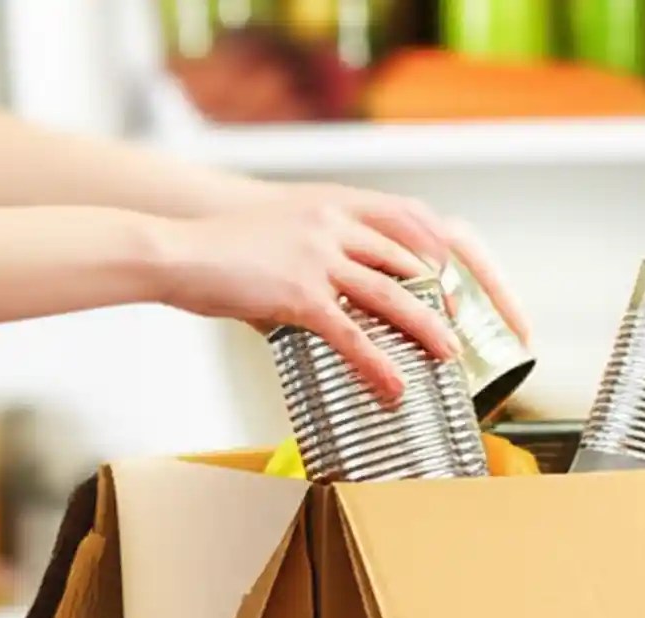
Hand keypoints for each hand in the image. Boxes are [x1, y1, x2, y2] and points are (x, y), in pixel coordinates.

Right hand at [158, 203, 462, 399]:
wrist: (177, 248)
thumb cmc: (226, 246)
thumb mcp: (285, 231)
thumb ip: (323, 256)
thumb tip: (345, 298)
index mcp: (337, 204)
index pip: (413, 219)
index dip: (447, 251)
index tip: (463, 282)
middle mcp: (335, 223)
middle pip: (413, 259)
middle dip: (447, 296)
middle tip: (467, 326)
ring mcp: (318, 257)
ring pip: (392, 295)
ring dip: (427, 329)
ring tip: (449, 356)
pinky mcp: (298, 294)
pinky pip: (351, 333)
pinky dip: (378, 363)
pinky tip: (394, 385)